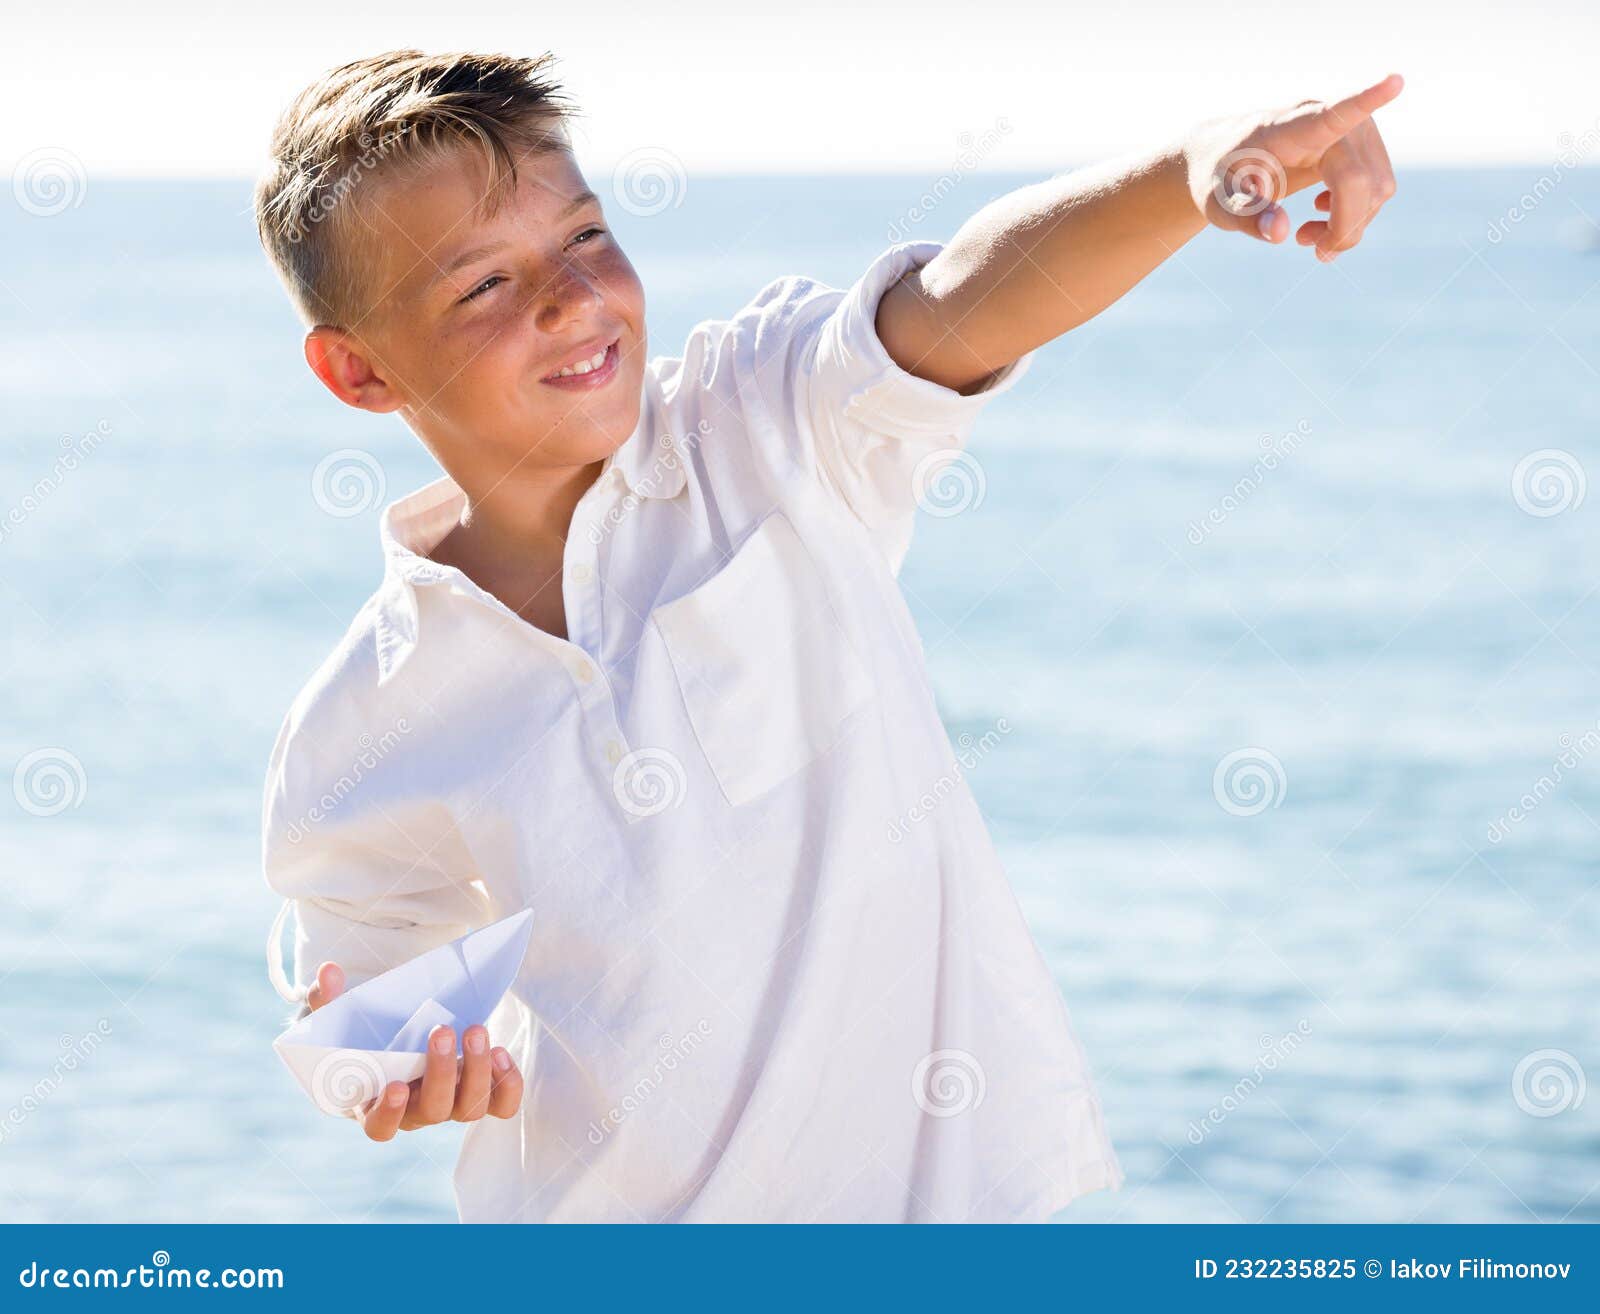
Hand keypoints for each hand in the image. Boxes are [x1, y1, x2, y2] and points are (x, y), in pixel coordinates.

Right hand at [306, 961, 524, 1141]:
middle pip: (433, 1110)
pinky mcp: (481, 1093)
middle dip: (439, 1072)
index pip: (379, 1128)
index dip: (387, 1113)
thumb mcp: (341, 1019)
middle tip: (441, 1030)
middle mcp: (416, 1111)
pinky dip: (507, 1085)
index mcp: (376, 1104)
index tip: (393, 1085)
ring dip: (476, 1070)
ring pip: (469, 1109)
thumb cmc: (367, 1035)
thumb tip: (327, 972)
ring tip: (475, 1029)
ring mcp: (451, 1104)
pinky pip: (501, 1106)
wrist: (405, 1036)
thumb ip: (328, 1000)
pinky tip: (500, 1053)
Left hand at [1186, 73, 1403, 260]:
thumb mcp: (1218, 201)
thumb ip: (1246, 215)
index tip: (1394, 80)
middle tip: (1315, 253)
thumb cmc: (1221, 177)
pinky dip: (1357, 214)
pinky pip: (1378, 185)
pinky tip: (1322, 217)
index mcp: (1290, 126)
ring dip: (1351, 224)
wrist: (1226, 158)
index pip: (1334, 114)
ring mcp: (1350, 129)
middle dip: (1345, 226)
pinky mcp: (1361, 145)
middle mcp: (1329, 119)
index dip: (1367, 100)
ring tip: (1307, 237)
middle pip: (1362, 180)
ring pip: (1378, 186)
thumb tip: (1279, 233)